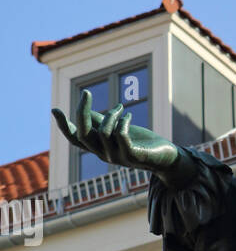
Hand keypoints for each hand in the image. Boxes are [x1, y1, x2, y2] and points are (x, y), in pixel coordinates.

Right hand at [52, 89, 195, 185]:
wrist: (165, 158)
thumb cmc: (140, 142)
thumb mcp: (117, 129)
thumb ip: (101, 121)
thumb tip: (84, 110)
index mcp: (98, 147)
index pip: (75, 139)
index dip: (64, 126)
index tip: (55, 109)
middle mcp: (104, 154)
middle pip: (83, 135)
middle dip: (82, 112)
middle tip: (86, 92)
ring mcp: (118, 157)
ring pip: (103, 131)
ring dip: (111, 114)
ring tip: (121, 107)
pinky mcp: (133, 156)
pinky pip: (121, 135)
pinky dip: (122, 121)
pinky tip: (128, 115)